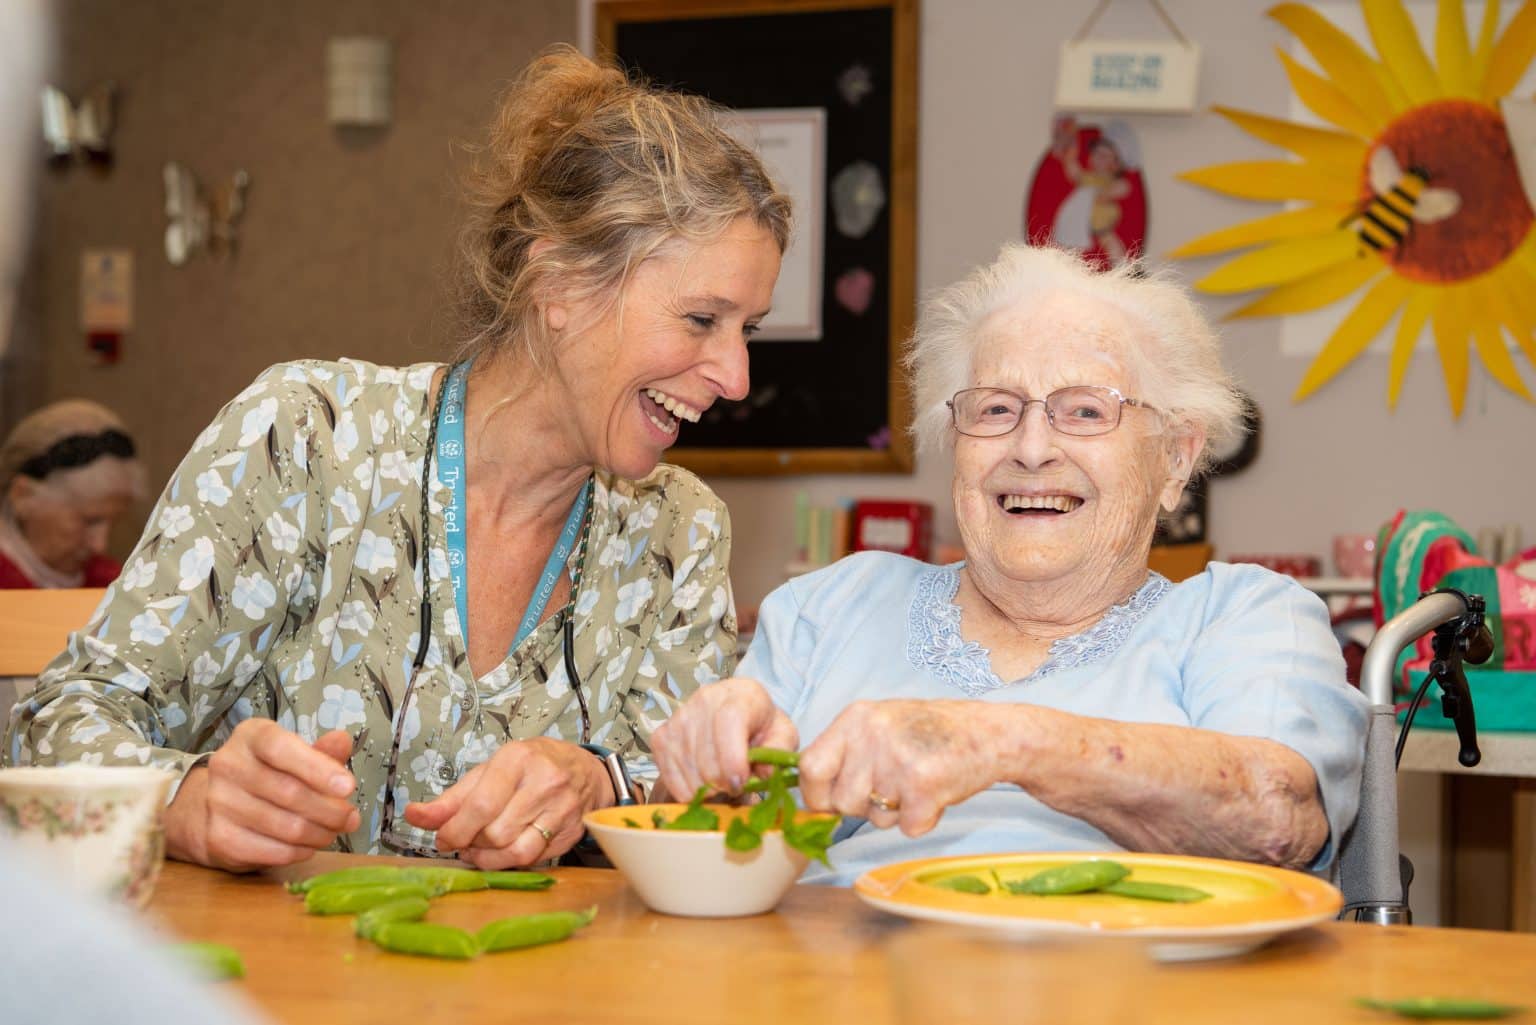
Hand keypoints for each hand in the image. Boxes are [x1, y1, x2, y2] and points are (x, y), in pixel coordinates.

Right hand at [165, 720, 359, 871]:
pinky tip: (309, 845)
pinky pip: (272, 851)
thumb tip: (342, 741)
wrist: (217, 805)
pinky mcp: (219, 837)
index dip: (318, 768)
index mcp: (250, 736)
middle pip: (289, 792)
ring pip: (285, 826)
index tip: (348, 787)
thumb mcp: (293, 754)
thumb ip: (321, 750)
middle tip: (350, 818)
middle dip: (330, 810)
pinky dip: (300, 852)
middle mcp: (228, 765)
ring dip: (320, 833)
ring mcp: (219, 803)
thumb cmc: (266, 773)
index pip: (281, 748)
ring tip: (332, 831)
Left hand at [402, 739, 608, 869]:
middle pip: (495, 833)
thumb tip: (414, 816)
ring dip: (488, 859)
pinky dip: (509, 862)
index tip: (443, 838)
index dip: (455, 830)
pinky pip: (533, 859)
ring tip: (480, 849)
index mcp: (517, 759)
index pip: (481, 806)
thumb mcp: (489, 772)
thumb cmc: (531, 767)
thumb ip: (452, 798)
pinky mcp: (571, 832)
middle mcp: (544, 782)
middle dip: (471, 844)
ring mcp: (562, 809)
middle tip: (465, 840)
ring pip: (514, 851)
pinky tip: (503, 852)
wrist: (585, 770)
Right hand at [651, 677, 797, 799]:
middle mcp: (706, 699)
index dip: (732, 757)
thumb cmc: (762, 729)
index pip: (729, 720)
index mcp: (742, 694)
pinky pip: (669, 776)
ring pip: (688, 769)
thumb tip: (766, 771)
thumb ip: (780, 750)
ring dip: (706, 788)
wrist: (736, 718)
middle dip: (722, 782)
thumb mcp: (782, 735)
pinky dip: (687, 790)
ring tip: (721, 781)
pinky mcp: (662, 735)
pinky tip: (702, 782)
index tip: (739, 783)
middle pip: (706, 753)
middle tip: (736, 787)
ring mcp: (680, 716)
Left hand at [798, 700, 1002, 836]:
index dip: (816, 794)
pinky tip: (937, 794)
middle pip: (841, 801)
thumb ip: (845, 755)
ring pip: (875, 818)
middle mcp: (871, 734)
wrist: (990, 733)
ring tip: (918, 784)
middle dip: (864, 806)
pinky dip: (923, 821)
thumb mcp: (880, 726)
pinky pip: (908, 827)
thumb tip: (810, 803)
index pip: (810, 766)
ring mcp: (897, 758)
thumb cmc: (932, 734)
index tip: (830, 803)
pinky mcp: (924, 784)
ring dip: (895, 813)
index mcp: (856, 717)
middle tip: (895, 785)